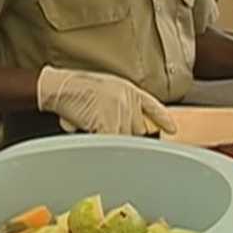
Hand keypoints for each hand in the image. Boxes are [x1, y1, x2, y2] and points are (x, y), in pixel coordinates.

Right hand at [36, 67, 176, 135]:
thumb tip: (124, 125)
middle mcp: (129, 100)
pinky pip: (113, 143)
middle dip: (126, 133)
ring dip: (113, 140)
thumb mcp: (105, 88)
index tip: (172, 129)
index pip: (153, 106)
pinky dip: (105, 146)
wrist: (60, 86)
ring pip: (126, 138)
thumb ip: (119, 104)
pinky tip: (95, 138)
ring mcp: (120, 112)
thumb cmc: (76, 87)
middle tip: (108, 130)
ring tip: (96, 130)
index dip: (164, 119)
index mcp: (129, 89)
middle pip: (138, 128)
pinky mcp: (109, 124)